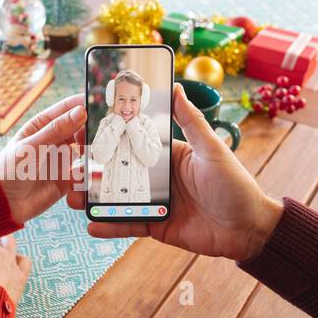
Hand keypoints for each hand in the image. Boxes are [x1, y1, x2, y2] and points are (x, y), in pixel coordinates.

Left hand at [0, 94, 86, 223]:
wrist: (5, 202)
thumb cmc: (11, 169)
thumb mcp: (32, 146)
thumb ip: (57, 129)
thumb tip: (81, 111)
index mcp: (43, 125)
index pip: (68, 108)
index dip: (83, 105)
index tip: (99, 106)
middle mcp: (56, 139)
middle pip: (82, 128)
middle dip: (90, 130)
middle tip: (91, 137)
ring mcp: (63, 158)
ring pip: (86, 149)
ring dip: (92, 150)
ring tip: (91, 155)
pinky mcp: (68, 178)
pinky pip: (84, 172)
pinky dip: (87, 172)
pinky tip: (82, 174)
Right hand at [69, 84, 283, 260]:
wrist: (248, 229)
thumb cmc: (236, 185)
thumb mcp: (213, 150)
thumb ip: (191, 122)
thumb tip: (176, 87)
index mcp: (170, 155)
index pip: (134, 142)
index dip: (111, 138)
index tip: (86, 132)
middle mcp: (159, 178)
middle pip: (120, 172)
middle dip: (95, 171)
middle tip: (69, 167)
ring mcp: (156, 203)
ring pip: (118, 199)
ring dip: (95, 199)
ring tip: (73, 197)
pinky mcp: (157, 227)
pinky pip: (129, 226)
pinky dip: (111, 226)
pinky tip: (91, 226)